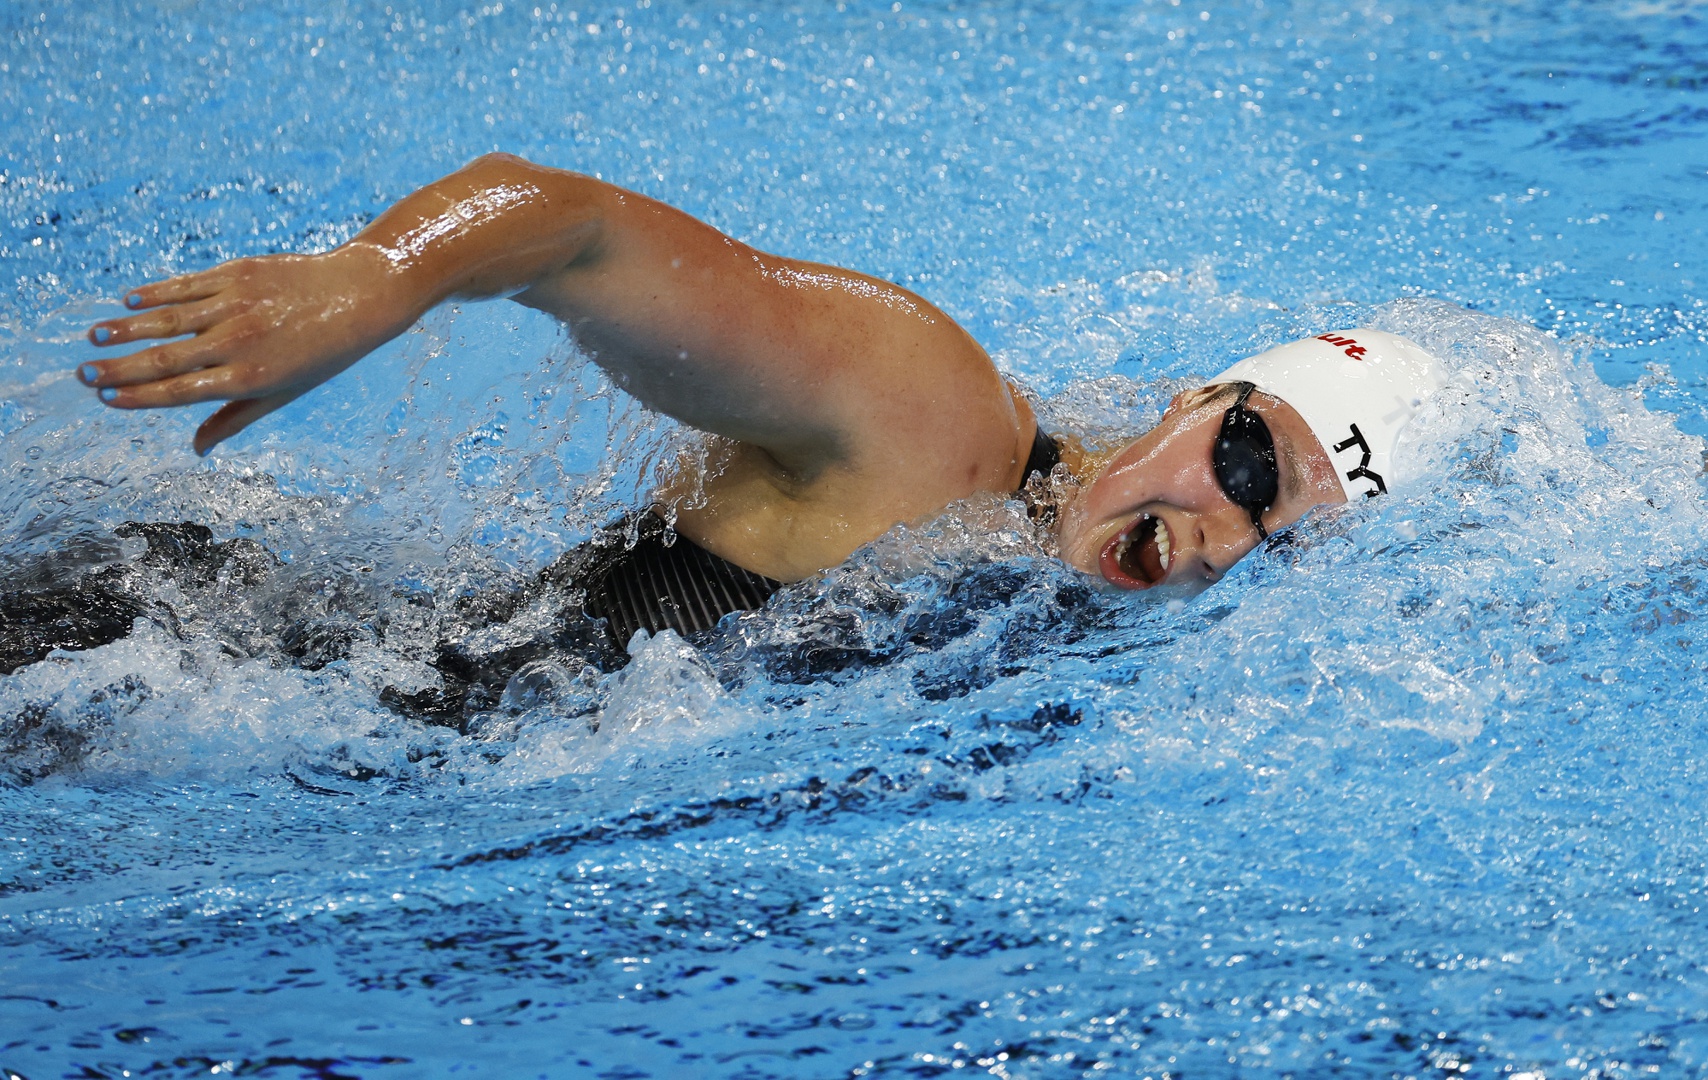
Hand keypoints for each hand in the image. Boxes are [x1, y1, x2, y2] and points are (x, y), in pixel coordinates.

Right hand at [80, 246, 415, 454]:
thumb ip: (235, 418)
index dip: (138, 395)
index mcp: (249, 377)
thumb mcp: (284, 393)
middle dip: (119, 367)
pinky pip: (186, 285)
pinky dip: (155, 292)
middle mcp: (238, 341)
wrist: (359, 296)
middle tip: (81, 373)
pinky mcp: (237, 272)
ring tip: (95, 337)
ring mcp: (235, 303)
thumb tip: (196, 449)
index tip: (105, 397)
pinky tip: (128, 300)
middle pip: (165, 357)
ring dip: (126, 328)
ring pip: (168, 318)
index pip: (180, 390)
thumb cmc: (321, 354)